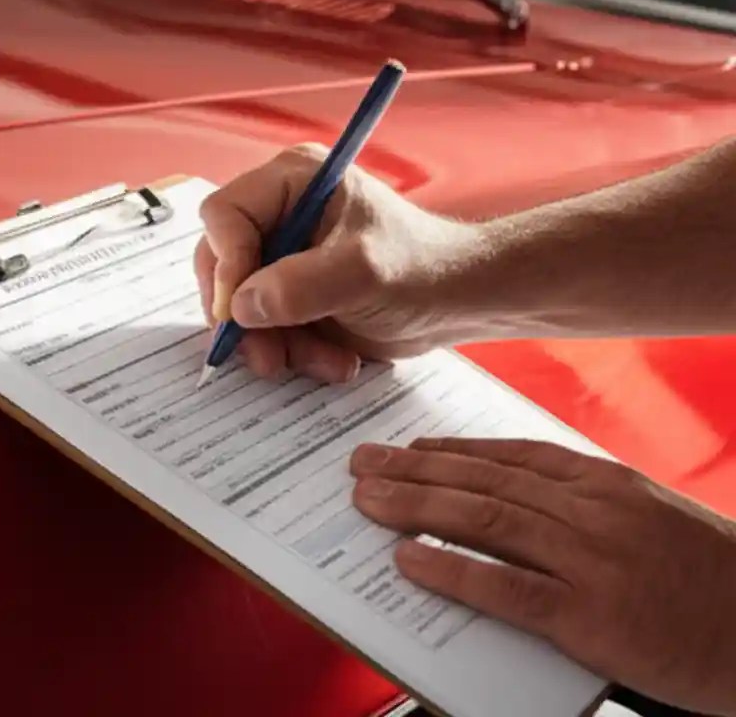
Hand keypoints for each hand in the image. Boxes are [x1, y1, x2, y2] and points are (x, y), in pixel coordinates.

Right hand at [195, 144, 501, 381]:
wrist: (458, 302)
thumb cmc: (421, 269)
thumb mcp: (362, 273)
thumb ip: (299, 286)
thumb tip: (241, 307)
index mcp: (291, 181)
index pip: (223, 217)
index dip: (226, 265)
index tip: (241, 312)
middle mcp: (277, 214)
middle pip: (219, 266)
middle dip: (247, 318)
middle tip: (270, 355)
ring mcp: (280, 257)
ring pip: (238, 307)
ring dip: (275, 345)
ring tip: (322, 360)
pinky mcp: (287, 295)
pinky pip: (262, 330)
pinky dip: (291, 353)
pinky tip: (333, 359)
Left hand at [349, 438, 735, 714]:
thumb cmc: (710, 580)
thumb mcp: (650, 519)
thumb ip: (586, 506)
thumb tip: (516, 501)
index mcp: (607, 484)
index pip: (512, 455)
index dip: (452, 450)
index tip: (408, 447)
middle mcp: (593, 511)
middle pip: (484, 480)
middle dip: (414, 470)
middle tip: (361, 464)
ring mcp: (591, 560)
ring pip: (484, 520)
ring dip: (416, 507)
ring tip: (368, 501)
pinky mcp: (591, 616)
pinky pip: (506, 588)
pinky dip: (451, 570)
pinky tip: (409, 560)